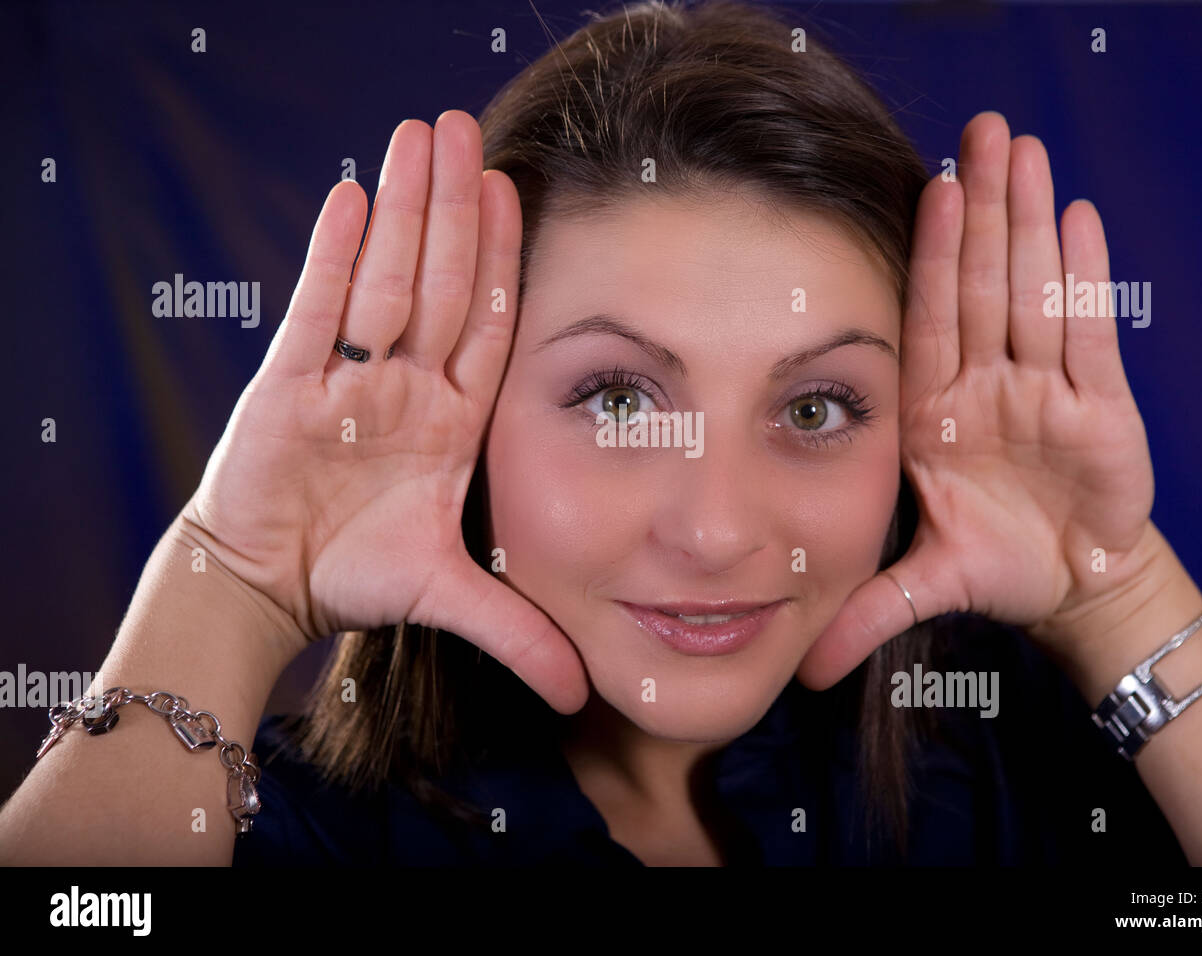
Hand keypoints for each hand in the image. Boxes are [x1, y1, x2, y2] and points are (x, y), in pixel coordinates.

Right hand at [180, 113, 587, 712]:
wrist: (267, 586)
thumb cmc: (351, 576)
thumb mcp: (449, 596)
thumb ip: (516, 633)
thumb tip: (582, 694)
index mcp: (449, 419)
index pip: (488, 324)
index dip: (503, 260)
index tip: (518, 195)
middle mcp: (405, 386)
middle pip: (440, 282)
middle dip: (453, 208)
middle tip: (467, 129)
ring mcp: (349, 378)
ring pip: (384, 278)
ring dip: (403, 209)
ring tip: (420, 134)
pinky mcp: (289, 384)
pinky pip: (317, 308)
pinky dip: (333, 254)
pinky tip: (354, 194)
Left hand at [798, 111, 1155, 688]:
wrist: (1071, 591)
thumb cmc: (998, 567)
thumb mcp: (924, 583)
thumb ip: (868, 611)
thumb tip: (806, 669)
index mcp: (938, 414)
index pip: (930, 321)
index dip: (929, 258)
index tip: (925, 191)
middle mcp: (989, 389)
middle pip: (982, 287)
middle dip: (981, 211)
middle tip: (978, 130)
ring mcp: (1045, 393)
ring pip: (1034, 294)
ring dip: (1029, 223)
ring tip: (1025, 149)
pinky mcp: (1101, 410)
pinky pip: (1091, 336)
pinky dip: (1085, 278)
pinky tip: (1079, 218)